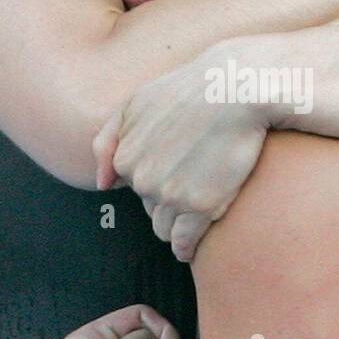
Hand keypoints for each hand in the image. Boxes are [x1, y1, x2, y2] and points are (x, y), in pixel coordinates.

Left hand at [93, 60, 268, 261]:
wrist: (235, 89)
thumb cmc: (188, 90)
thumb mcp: (135, 103)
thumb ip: (108, 140)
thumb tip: (103, 184)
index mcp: (125, 159)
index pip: (134, 188)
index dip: (156, 181)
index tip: (175, 172)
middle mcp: (143, 181)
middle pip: (150, 210)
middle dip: (166, 202)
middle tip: (193, 182)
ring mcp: (172, 196)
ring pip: (164, 229)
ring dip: (176, 226)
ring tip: (194, 213)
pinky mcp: (201, 207)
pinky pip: (184, 243)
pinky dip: (186, 248)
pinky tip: (190, 249)